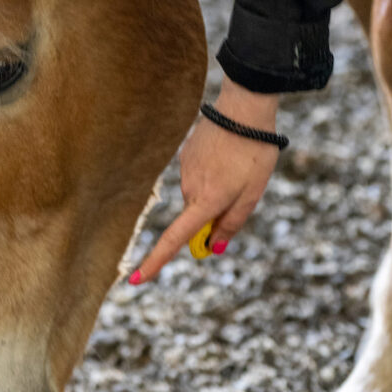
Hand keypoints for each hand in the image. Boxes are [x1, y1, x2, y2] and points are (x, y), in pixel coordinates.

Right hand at [131, 78, 280, 283]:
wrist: (243, 110)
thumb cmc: (254, 154)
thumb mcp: (252, 195)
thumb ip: (231, 223)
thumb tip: (214, 247)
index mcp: (207, 201)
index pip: (175, 239)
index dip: (156, 262)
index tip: (138, 280)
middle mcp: (190, 188)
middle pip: (196, 216)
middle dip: (213, 216)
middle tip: (242, 194)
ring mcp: (186, 170)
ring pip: (198, 194)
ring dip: (216, 190)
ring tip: (239, 166)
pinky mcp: (185, 154)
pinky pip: (197, 175)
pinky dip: (211, 173)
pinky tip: (227, 155)